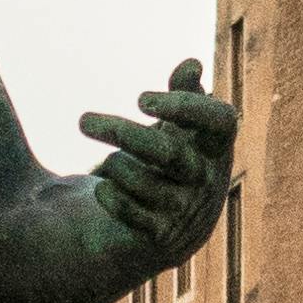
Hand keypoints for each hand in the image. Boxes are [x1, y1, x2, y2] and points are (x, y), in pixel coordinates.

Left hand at [76, 64, 235, 276]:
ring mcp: (185, 211)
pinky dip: (110, 195)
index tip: (140, 100)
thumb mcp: (178, 128)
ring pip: (141, 181)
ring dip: (114, 165)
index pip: (220, 121)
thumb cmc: (169, 168)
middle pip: (167, 152)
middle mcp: (207, 181)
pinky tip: (102, 189)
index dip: (186, 106)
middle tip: (82, 121)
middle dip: (120, 133)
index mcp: (215, 149)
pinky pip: (128, 211)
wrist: (162, 233)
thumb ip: (182, 94)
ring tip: (108, 164)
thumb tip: (192, 64)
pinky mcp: (162, 238)